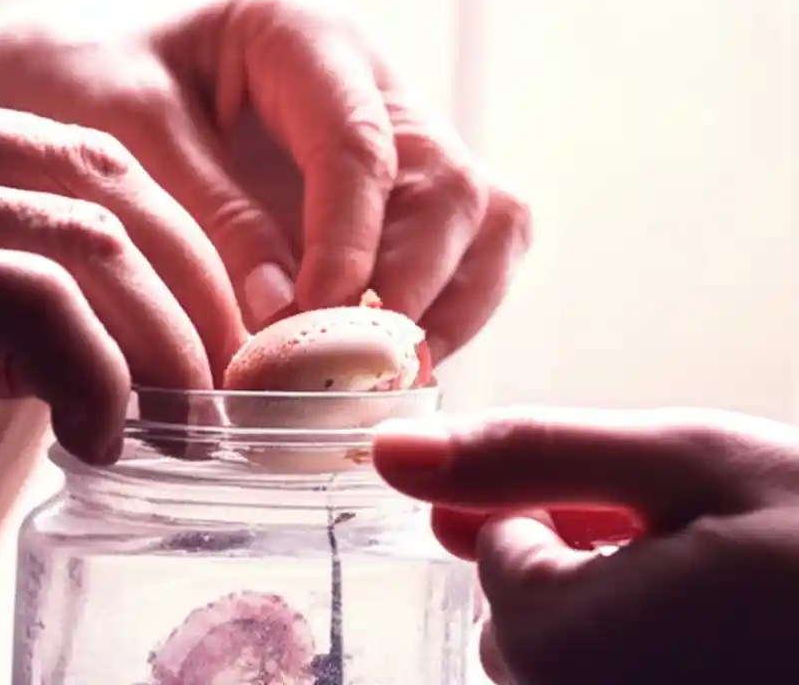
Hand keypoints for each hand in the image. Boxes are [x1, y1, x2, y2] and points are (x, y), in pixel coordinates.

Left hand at [0, 0, 530, 352]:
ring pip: (481, 226)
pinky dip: (429, 321)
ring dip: (445, 313)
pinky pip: (453, 262)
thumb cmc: (80, 79)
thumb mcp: (122, 130)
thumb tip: (287, 322)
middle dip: (413, 290)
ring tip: (377, 383)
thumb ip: (208, 216)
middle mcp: (367, 85)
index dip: (348, 250)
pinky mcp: (380, 205)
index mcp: (304, 34)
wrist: (64, 76)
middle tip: (350, 373)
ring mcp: (386, 146)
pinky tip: (371, 372)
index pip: (361, 147)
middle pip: (452, 189)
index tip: (306, 333)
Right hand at [0, 69, 243, 552]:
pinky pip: (37, 307)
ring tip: (181, 421)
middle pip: (109, 183)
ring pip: (92, 241)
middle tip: (220, 377)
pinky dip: (94, 374)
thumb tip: (72, 353)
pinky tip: (101, 436)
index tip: (200, 321)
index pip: (80, 155)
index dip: (163, 237)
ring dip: (160, 340)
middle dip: (189, 287)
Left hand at [371, 408, 798, 683]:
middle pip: (523, 619)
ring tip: (718, 585)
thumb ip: (529, 455)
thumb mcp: (688, 467)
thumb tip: (389, 448)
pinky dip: (644, 649)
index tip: (645, 502)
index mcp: (559, 640)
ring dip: (619, 613)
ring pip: (570, 664)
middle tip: (686, 543)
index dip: (567, 508)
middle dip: (581, 568)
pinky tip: (721, 619)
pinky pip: (609, 681)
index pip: (499, 551)